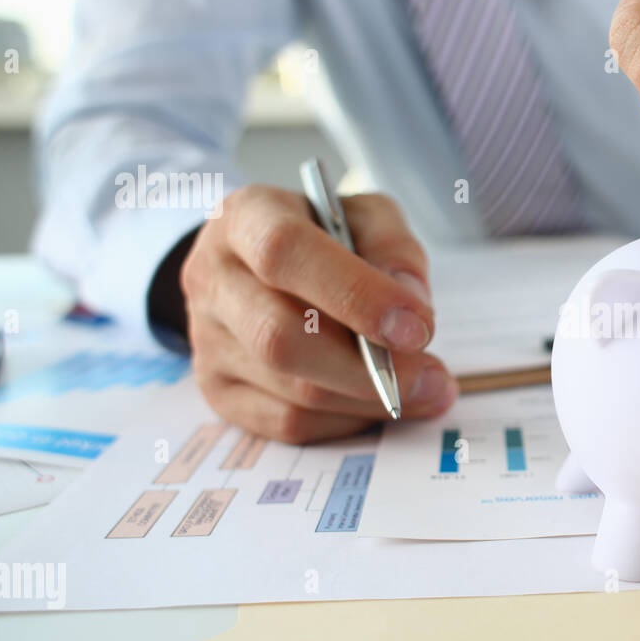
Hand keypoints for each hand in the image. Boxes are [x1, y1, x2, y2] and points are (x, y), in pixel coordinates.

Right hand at [180, 185, 456, 442]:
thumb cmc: (323, 237)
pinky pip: (287, 423)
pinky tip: (380, 403)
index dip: (355, 294)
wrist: (260, 264)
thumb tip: (411, 310)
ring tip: (427, 390)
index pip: (284, 253)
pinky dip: (346, 420)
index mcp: (243, 218)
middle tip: (433, 377)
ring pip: (290, 391)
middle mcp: (212, 278)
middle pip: (279, 337)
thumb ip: (393, 250)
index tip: (417, 328)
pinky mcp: (218, 389)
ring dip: (370, 400)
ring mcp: (207, 340)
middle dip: (368, 368)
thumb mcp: (364, 217)